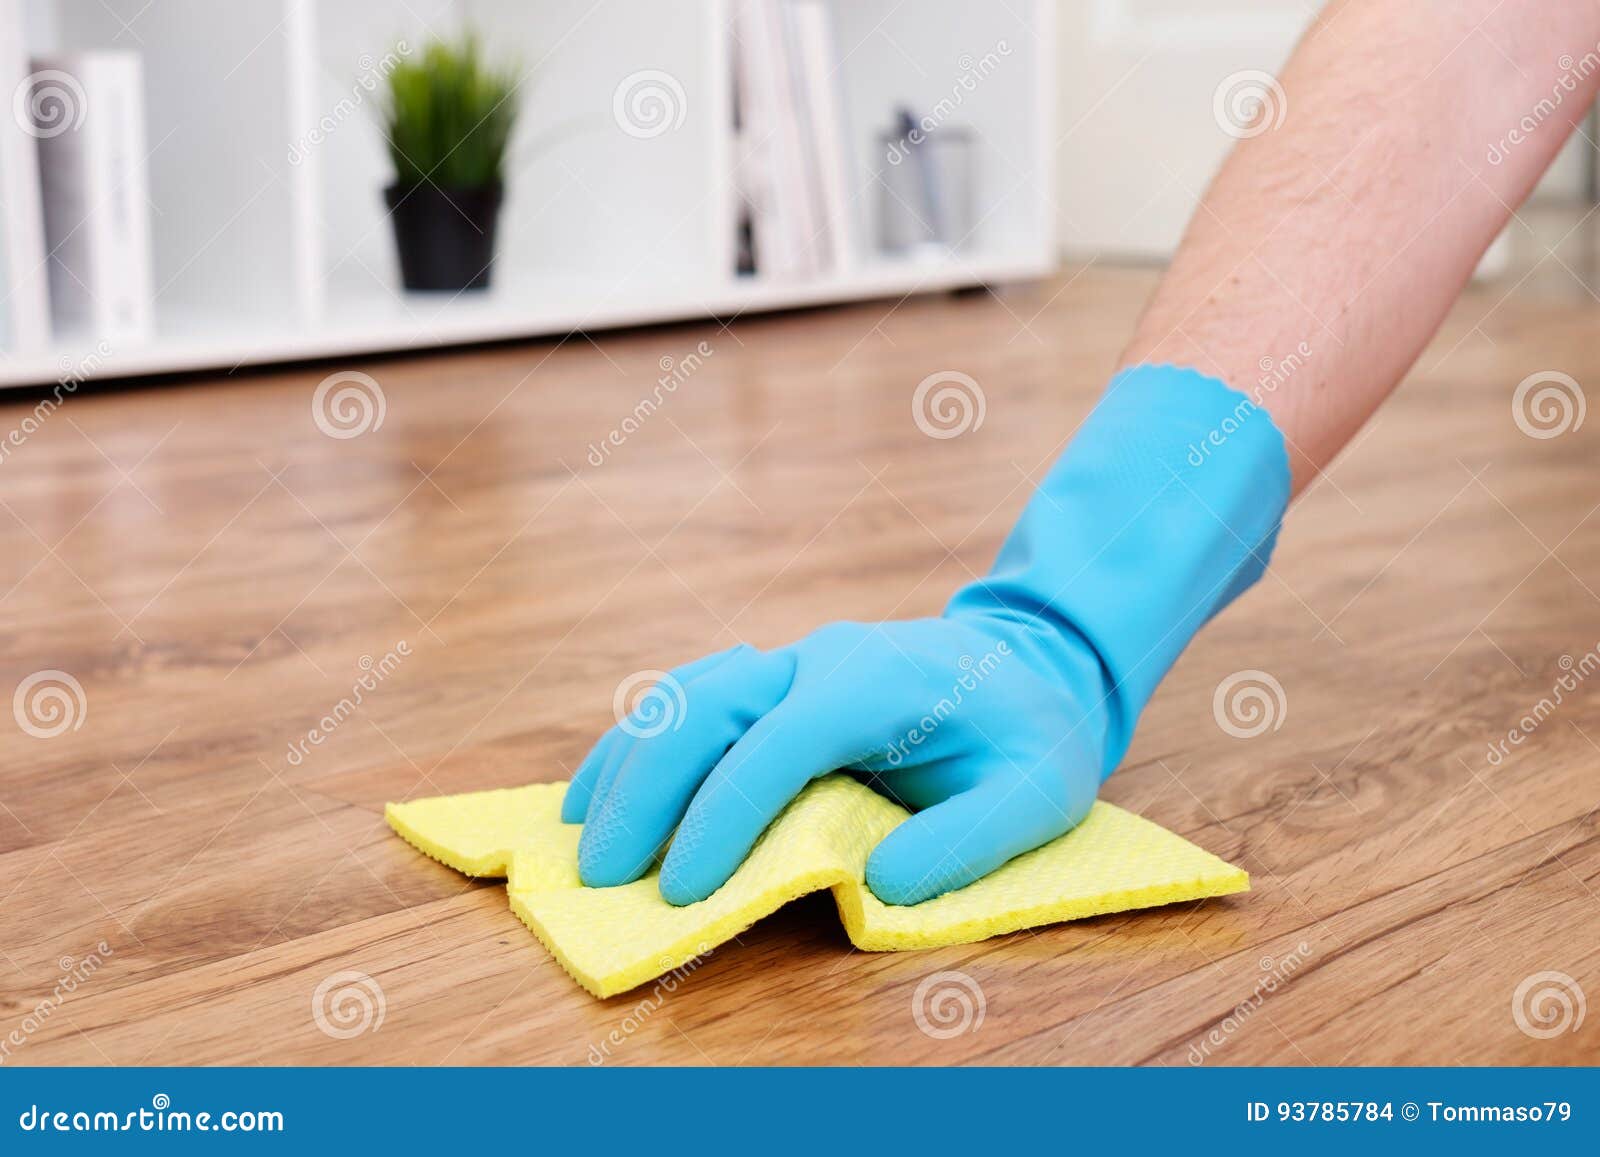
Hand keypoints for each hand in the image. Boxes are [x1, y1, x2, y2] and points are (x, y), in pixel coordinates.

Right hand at [562, 613, 1109, 906]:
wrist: (1029, 661)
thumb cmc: (1030, 736)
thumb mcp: (1037, 793)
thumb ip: (967, 839)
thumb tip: (877, 887)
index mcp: (877, 682)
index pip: (778, 742)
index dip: (722, 816)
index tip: (683, 891)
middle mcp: (818, 659)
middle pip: (705, 706)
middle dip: (646, 793)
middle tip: (606, 880)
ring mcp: (787, 660)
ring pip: (681, 695)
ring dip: (626, 767)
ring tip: (582, 844)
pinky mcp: (769, 678)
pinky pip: (686, 698)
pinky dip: (635, 745)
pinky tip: (596, 793)